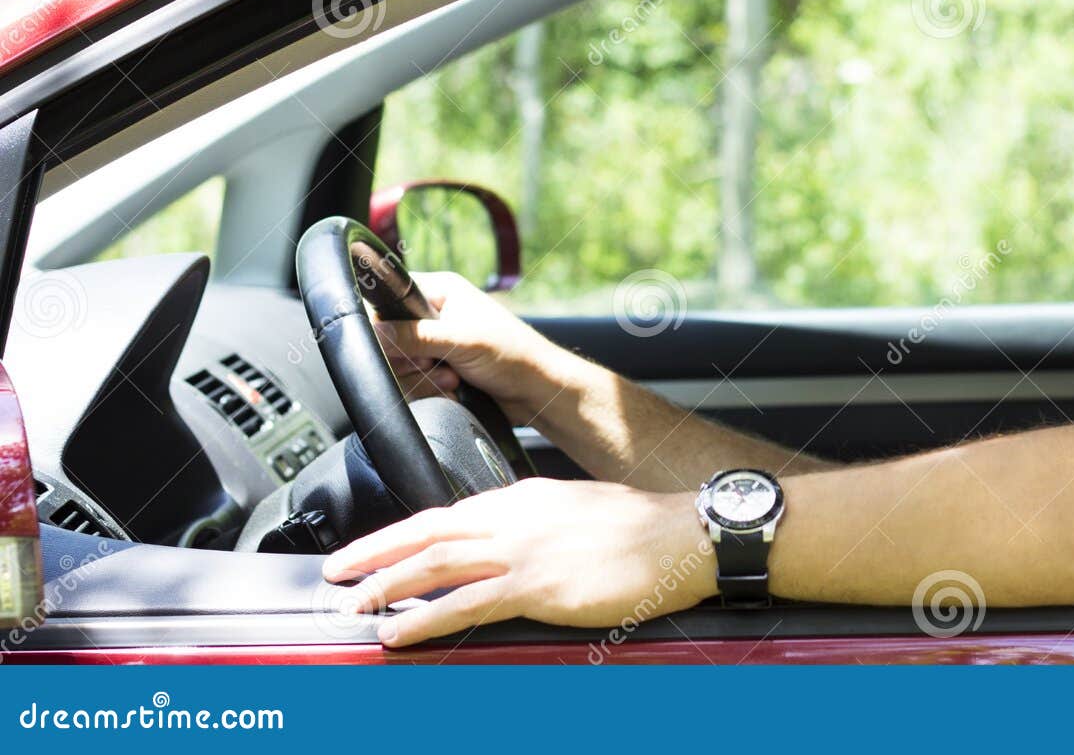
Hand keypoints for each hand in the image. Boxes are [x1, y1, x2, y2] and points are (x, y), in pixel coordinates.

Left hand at [322, 478, 715, 645]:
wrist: (682, 535)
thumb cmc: (643, 529)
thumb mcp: (579, 511)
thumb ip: (538, 524)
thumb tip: (511, 548)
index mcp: (525, 496)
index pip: (449, 511)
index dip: (404, 531)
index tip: (375, 547)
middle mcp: (515, 516)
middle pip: (427, 529)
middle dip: (375, 551)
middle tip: (336, 571)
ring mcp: (523, 549)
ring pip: (434, 562)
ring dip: (385, 584)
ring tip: (352, 605)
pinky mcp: (536, 583)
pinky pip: (464, 602)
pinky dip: (423, 616)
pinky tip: (398, 632)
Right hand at [371, 271, 550, 423]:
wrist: (536, 391)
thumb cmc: (513, 354)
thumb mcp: (460, 341)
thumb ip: (415, 336)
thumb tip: (374, 332)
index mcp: (441, 290)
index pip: (390, 299)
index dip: (387, 325)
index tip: (400, 345)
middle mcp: (435, 314)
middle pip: (389, 338)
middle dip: (410, 361)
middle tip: (434, 364)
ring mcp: (436, 343)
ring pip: (400, 365)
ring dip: (423, 380)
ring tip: (452, 379)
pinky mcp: (438, 368)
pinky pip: (413, 383)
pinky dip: (430, 391)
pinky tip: (453, 389)